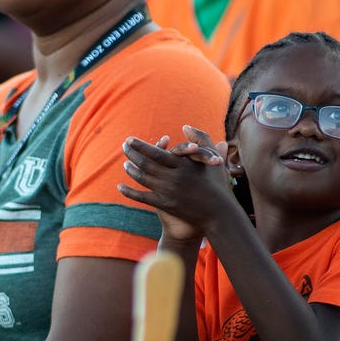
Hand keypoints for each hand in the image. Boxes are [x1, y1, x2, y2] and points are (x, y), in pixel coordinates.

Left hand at [118, 126, 235, 240]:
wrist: (219, 213)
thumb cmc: (217, 183)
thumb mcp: (212, 158)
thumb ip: (200, 139)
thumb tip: (185, 126)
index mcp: (183, 165)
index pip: (156, 153)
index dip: (140, 146)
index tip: (129, 139)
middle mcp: (173, 178)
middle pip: (145, 164)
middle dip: (132, 154)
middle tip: (124, 146)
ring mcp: (167, 192)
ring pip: (142, 179)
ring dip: (131, 169)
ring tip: (125, 163)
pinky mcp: (165, 205)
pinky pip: (141, 197)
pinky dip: (129, 192)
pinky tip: (120, 186)